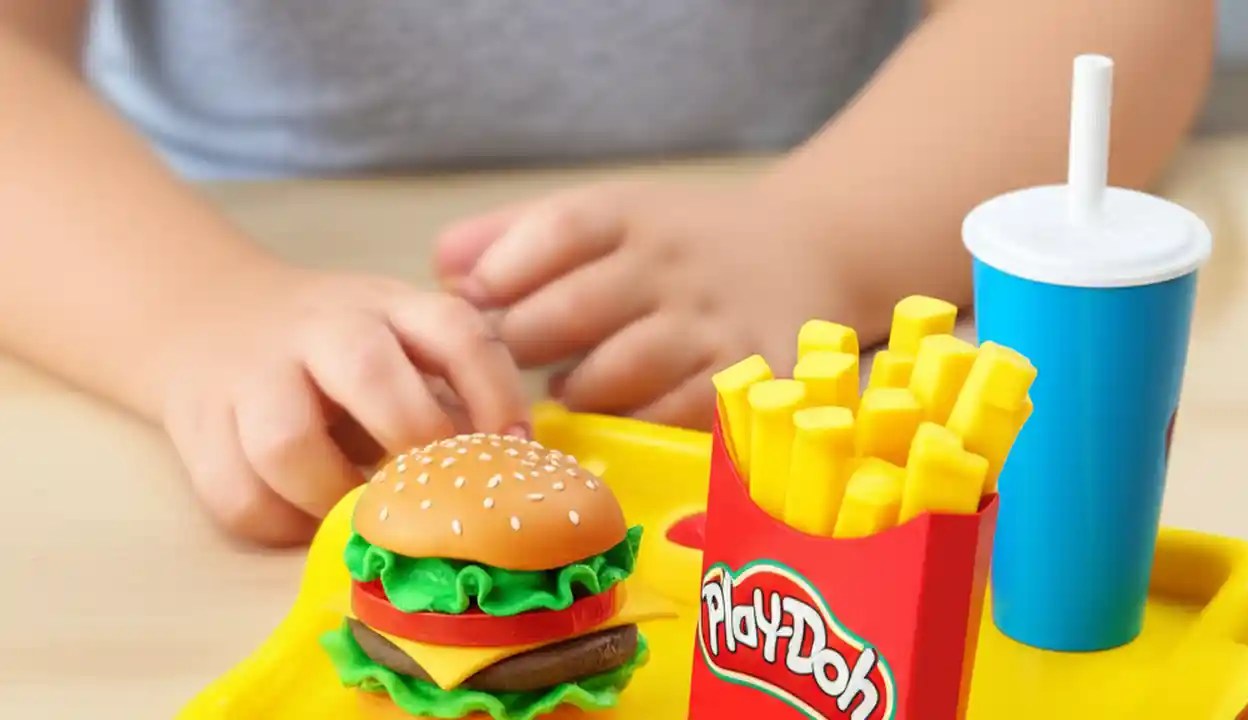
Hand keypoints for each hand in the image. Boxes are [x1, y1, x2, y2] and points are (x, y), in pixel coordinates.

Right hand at [157, 266, 528, 545]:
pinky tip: (308, 522)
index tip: (514, 446)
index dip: (494, 390)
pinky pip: (237, 494)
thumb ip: (447, 388)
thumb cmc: (334, 348)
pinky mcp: (199, 427)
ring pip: (285, 442)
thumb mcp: (398, 338)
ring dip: (334, 495)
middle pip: (366, 370)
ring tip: (360, 515)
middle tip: (432, 489)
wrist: (207, 315)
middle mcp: (320, 329)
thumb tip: (508, 468)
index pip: (454, 329)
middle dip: (411, 440)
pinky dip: (280, 525)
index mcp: (387, 305)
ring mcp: (252, 375)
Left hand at [435, 181, 875, 429]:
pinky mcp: (748, 378)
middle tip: (503, 367)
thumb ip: (519, 234)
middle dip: (525, 343)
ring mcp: (713, 322)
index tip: (471, 298)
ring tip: (569, 393)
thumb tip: (441, 269)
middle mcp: (676, 265)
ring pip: (620, 372)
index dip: (504, 266)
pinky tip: (621, 420)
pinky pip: (676, 417)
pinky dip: (635, 427)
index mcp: (635, 216)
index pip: (562, 229)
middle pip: (577, 309)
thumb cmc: (678, 246)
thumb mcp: (609, 214)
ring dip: (577, 392)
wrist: (806, 252)